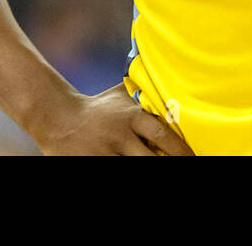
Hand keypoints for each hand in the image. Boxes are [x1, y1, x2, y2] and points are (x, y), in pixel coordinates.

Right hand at [32, 83, 194, 154]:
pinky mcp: (91, 164)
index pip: (162, 134)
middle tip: (185, 165)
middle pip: (149, 159)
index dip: (181, 149)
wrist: (58, 118)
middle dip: (167, 165)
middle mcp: (119, 136)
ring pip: (132, 168)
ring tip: (159, 164)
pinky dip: (124, 169)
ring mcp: (104, 153)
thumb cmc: (100, 107)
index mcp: (130, 116)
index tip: (194, 157)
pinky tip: (132, 164)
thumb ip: (145, 92)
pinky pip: (114, 171)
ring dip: (147, 167)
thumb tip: (176, 79)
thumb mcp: (122, 94)